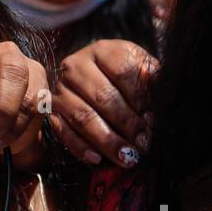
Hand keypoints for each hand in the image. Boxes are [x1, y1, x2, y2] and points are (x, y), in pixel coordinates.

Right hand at [50, 39, 157, 167]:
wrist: (91, 78)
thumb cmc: (122, 76)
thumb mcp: (139, 67)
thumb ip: (150, 75)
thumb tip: (159, 83)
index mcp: (102, 51)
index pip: (122, 71)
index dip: (140, 97)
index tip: (154, 120)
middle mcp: (75, 66)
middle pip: (102, 96)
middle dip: (127, 124)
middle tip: (145, 144)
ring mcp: (60, 89)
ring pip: (83, 116)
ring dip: (107, 140)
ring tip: (128, 157)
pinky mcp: (51, 111)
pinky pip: (63, 132)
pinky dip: (80, 148)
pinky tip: (98, 159)